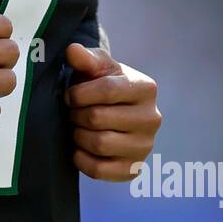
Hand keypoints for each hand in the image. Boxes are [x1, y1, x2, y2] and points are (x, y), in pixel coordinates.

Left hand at [63, 42, 160, 181]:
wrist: (112, 113)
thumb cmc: (102, 85)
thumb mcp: (97, 67)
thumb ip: (86, 58)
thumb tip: (73, 51)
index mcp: (146, 88)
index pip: (107, 90)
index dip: (79, 93)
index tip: (70, 96)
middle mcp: (152, 118)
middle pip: (98, 118)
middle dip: (76, 115)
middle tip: (73, 113)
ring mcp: (145, 146)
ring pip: (99, 144)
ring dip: (78, 136)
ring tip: (78, 128)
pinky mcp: (134, 169)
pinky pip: (100, 170)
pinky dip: (82, 160)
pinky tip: (79, 149)